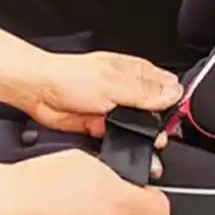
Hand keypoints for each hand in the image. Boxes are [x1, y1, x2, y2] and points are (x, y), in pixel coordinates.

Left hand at [26, 51, 184, 136]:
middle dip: (155, 127)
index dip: (173, 104)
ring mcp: (114, 108)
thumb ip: (145, 92)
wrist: (39, 92)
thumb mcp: (114, 83)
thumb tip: (175, 93)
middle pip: (154, 112)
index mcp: (135, 73)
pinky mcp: (101, 124)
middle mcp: (127, 90)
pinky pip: (117, 138)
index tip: (174, 118)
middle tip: (156, 137)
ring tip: (136, 141)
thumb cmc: (70, 77)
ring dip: (137, 137)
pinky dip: (117, 142)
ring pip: (136, 128)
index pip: (167, 87)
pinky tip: (115, 141)